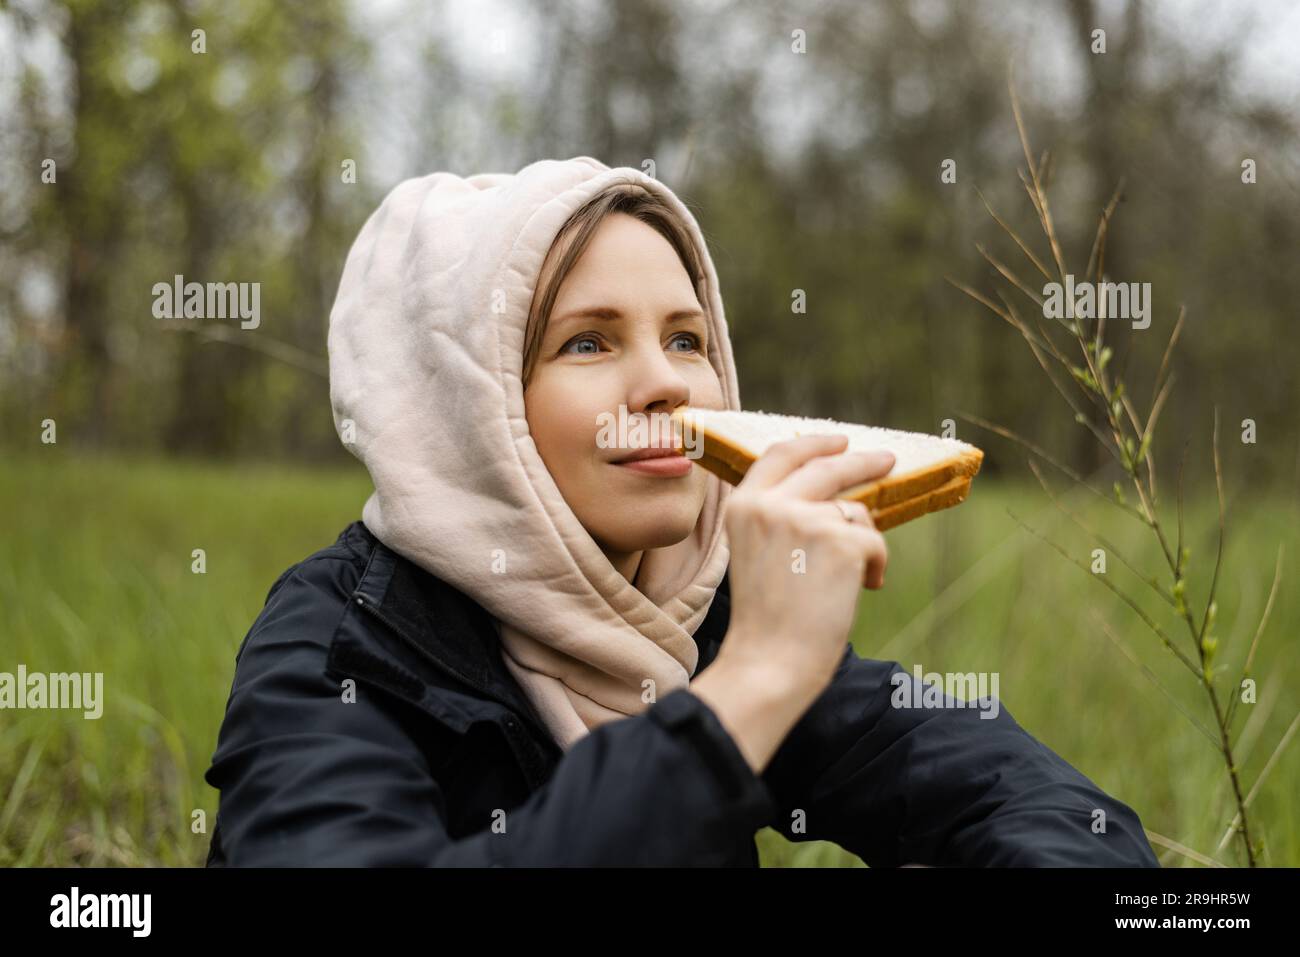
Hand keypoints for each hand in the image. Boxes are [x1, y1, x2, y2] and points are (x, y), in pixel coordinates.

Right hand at [720, 433, 892, 691]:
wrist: (771, 661)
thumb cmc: (768, 619)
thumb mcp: (758, 552)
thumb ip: (782, 518)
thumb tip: (834, 495)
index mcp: (744, 505)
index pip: (781, 455)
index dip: (814, 444)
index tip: (840, 441)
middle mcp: (772, 504)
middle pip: (827, 467)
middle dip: (862, 462)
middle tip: (886, 460)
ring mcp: (806, 518)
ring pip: (855, 512)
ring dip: (863, 542)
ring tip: (850, 581)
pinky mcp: (842, 539)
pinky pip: (874, 541)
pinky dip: (875, 566)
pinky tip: (862, 589)